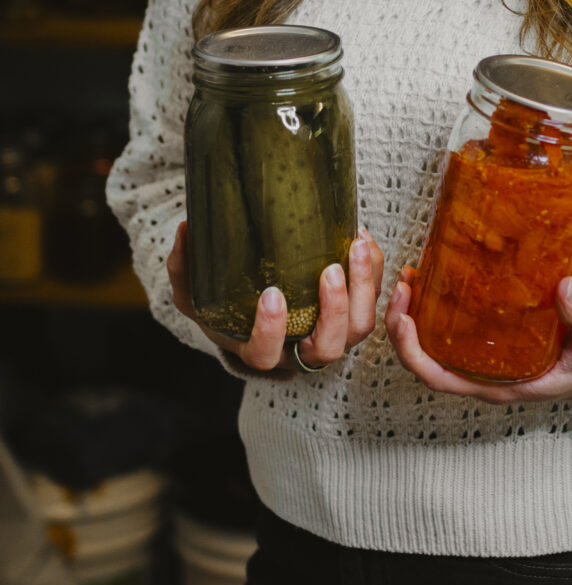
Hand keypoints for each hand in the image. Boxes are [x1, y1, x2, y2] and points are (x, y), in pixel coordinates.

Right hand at [167, 221, 384, 373]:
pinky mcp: (351, 313)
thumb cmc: (222, 305)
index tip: (272, 294)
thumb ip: (184, 268)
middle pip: (328, 348)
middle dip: (334, 310)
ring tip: (355, 246)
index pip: (266, 354)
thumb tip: (185, 230)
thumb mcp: (194, 292)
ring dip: (364, 288)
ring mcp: (330, 335)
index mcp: (258, 350)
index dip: (272, 331)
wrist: (253, 309)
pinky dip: (374, 271)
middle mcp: (299, 350)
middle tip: (328, 270)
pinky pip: (374, 299)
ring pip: (360, 328)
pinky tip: (362, 239)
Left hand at [385, 268, 571, 403]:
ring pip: (430, 345)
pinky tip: (434, 278)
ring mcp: (480, 361)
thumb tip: (567, 287)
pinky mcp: (485, 343)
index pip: (440, 379)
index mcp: (498, 386)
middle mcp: (481, 376)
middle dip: (402, 326)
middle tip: (402, 286)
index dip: (413, 353)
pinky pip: (447, 331)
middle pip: (424, 360)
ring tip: (410, 277)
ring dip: (412, 315)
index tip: (405, 320)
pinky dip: (432, 308)